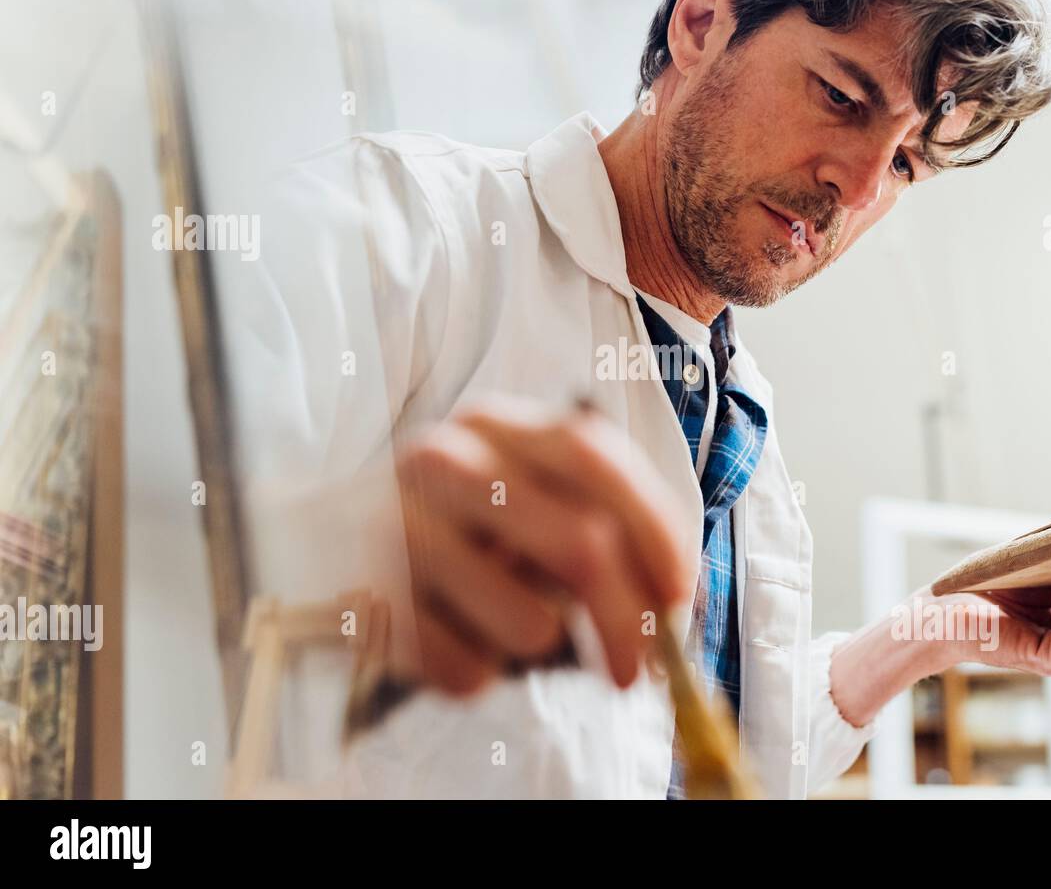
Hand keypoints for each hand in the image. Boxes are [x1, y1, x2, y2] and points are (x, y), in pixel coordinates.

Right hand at [393, 395, 694, 695]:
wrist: (322, 540)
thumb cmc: (457, 525)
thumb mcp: (523, 495)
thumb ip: (597, 524)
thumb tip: (672, 607)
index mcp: (498, 426)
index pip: (596, 457)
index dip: (655, 528)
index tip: (679, 595)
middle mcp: (445, 462)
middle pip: (581, 546)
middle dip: (629, 623)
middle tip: (638, 672)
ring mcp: (400, 530)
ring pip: (530, 623)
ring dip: (538, 645)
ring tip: (504, 621)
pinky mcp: (368, 601)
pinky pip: (466, 668)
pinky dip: (478, 672)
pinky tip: (452, 634)